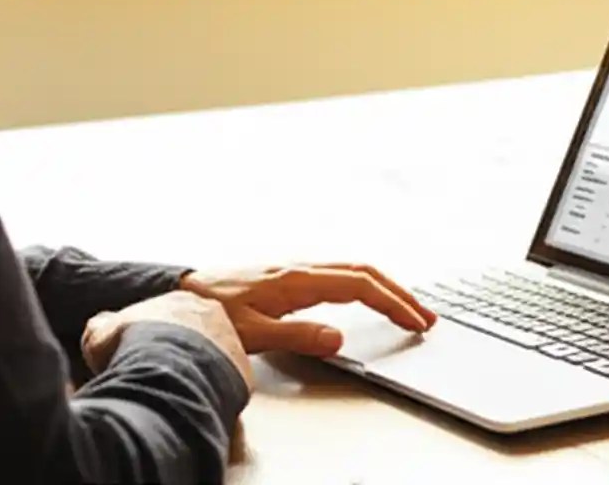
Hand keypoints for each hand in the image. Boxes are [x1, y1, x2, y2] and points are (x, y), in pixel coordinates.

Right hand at [82, 290, 253, 388]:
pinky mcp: (242, 371)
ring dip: (197, 373)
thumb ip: (103, 326)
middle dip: (179, 353)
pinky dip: (212, 391)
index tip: (143, 356)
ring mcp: (231, 341)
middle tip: (161, 376)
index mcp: (179, 299)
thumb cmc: (131, 347)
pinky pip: (226, 382)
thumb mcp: (100, 333)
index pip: (169, 316)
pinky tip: (194, 402)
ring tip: (176, 393)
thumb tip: (103, 326)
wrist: (167, 371)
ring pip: (214, 357)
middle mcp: (211, 314)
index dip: (153, 338)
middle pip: (196, 334)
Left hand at [177, 263, 437, 356]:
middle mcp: (301, 269)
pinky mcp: (289, 277)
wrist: (182, 292)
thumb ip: (297, 336)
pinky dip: (365, 284)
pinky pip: (339, 274)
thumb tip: (339, 339)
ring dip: (385, 286)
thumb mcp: (252, 333)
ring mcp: (296, 270)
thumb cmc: (211, 313)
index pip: (360, 286)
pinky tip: (367, 297)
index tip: (415, 323)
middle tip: (426, 317)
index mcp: (298, 280)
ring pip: (353, 269)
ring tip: (407, 307)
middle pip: (365, 272)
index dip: (392, 304)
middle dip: (400, 293)